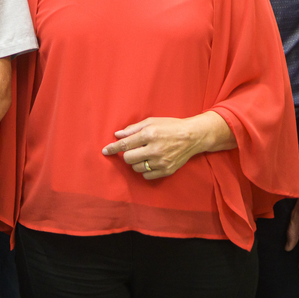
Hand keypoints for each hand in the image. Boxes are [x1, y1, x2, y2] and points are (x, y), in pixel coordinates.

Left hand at [102, 113, 231, 179]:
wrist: (192, 136)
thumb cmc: (170, 126)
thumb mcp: (151, 122)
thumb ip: (133, 129)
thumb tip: (117, 135)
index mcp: (149, 135)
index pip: (125, 144)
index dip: (112, 148)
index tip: (105, 151)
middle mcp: (154, 149)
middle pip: (128, 158)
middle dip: (126, 154)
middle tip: (132, 150)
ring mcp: (161, 162)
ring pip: (136, 168)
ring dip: (136, 162)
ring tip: (143, 155)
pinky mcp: (166, 170)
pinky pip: (146, 175)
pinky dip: (144, 170)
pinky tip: (149, 162)